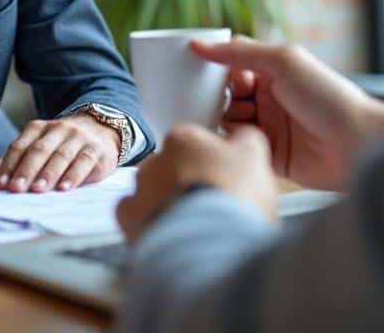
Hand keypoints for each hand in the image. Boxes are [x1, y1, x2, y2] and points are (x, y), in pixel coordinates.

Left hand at [0, 115, 120, 192]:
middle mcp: (58, 130)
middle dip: (26, 170)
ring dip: (48, 173)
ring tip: (37, 189)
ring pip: (61, 155)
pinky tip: (64, 188)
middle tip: (16, 188)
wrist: (101, 130)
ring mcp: (78, 138)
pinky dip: (73, 175)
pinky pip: (84, 161)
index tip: (1, 183)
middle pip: (39, 150)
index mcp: (38, 129)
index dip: (9, 164)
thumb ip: (14, 161)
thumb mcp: (38, 147)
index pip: (20, 146)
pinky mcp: (96, 150)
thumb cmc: (63, 145)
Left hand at [116, 124, 276, 242]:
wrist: (208, 245)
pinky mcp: (129, 220)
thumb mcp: (254, 159)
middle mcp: (154, 160)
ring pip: (153, 191)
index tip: (229, 180)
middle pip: (173, 166)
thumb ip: (245, 141)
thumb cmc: (233, 197)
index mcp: (183, 139)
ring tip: (196, 225)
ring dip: (170, 202)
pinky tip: (173, 234)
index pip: (197, 142)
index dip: (215, 162)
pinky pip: (139, 217)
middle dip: (189, 181)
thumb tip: (240, 138)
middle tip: (214, 204)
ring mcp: (139, 190)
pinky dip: (153, 223)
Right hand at [190, 35, 383, 190]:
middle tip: (213, 98)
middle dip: (215, 96)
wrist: (358, 145)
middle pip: (225, 94)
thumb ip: (239, 52)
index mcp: (274, 73)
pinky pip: (237, 148)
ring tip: (227, 120)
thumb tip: (199, 45)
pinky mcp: (268, 156)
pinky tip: (225, 140)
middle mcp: (269, 99)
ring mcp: (268, 128)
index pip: (232, 66)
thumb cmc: (329, 97)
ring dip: (222, 120)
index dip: (216, 68)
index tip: (197, 70)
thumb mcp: (283, 61)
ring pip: (227, 121)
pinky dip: (228, 144)